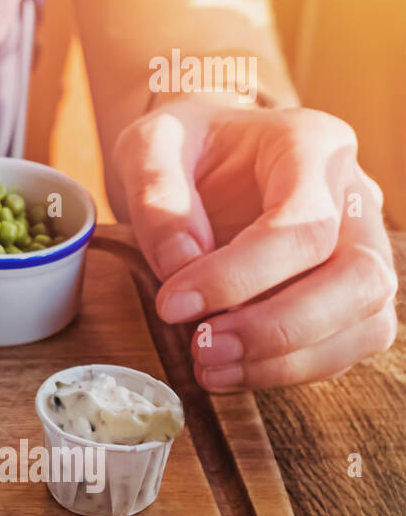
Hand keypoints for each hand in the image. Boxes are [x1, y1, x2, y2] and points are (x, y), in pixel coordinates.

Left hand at [115, 100, 397, 391]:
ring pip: (367, 320)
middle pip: (360, 277)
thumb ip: (157, 194)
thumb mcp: (148, 145)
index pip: (303, 224)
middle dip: (280, 328)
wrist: (201, 155)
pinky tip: (230, 370)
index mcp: (311, 144)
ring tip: (209, 368)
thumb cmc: (182, 146)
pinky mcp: (350, 292)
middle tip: (203, 348)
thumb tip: (180, 266)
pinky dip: (291, 369)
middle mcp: (354, 195)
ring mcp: (362, 245)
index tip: (172, 304)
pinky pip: (348, 344)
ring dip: (288, 360)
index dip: (238, 276)